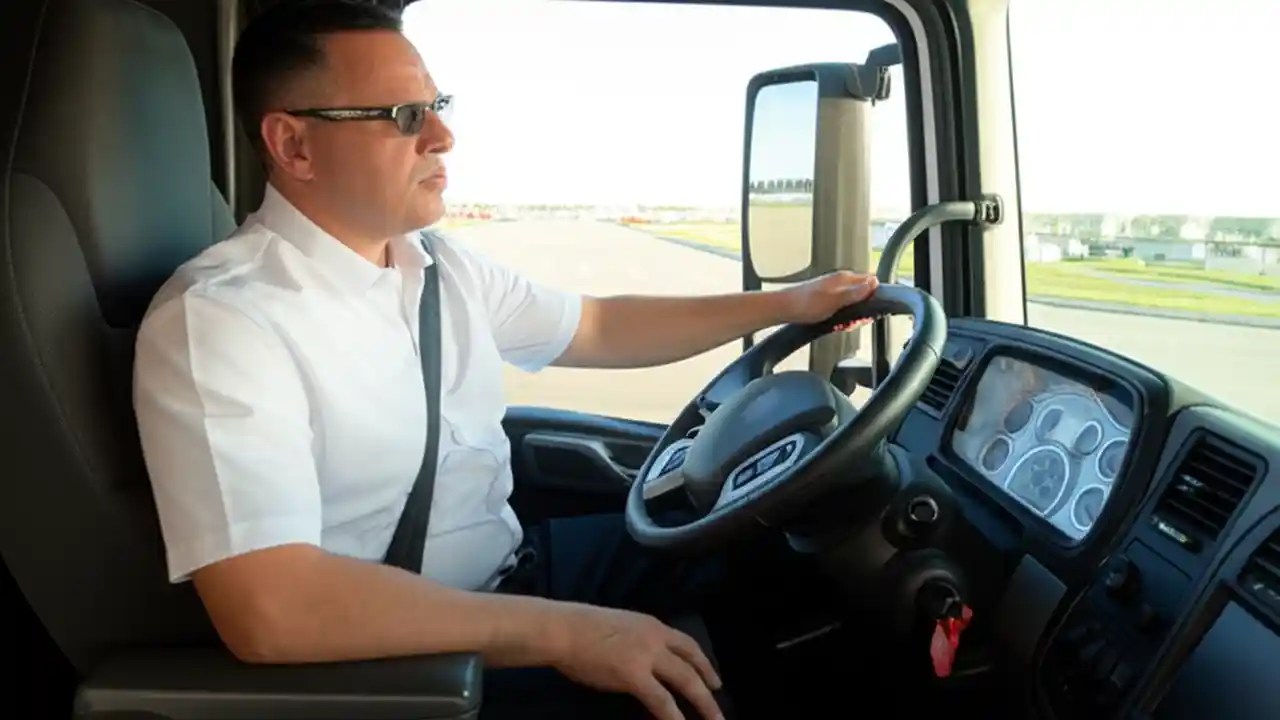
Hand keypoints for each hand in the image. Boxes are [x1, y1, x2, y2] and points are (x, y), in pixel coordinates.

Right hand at [551, 603, 724, 719]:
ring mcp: (647, 656)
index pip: (687, 644)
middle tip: (719, 704)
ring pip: (686, 681)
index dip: (703, 662)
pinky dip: (674, 716)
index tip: (713, 678)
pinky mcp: (634, 676)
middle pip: (692, 663)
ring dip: (703, 703)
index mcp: (652, 625)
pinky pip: (661, 701)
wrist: (563, 629)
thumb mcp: (620, 627)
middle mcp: (656, 638)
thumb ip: (637, 642)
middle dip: (709, 686)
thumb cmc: (581, 629)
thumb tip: (646, 664)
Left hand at [781, 270, 878, 324]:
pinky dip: (839, 319)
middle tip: (850, 322)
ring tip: (839, 324)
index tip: (866, 312)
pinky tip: (833, 324)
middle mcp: (839, 282)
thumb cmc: (804, 304)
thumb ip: (855, 292)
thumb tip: (874, 283)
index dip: (872, 298)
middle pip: (861, 296)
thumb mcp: (835, 300)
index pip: (870, 282)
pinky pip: (840, 310)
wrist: (781, 309)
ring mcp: (832, 291)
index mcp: (844, 278)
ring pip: (851, 305)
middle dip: (859, 312)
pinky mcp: (825, 300)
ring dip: (849, 317)